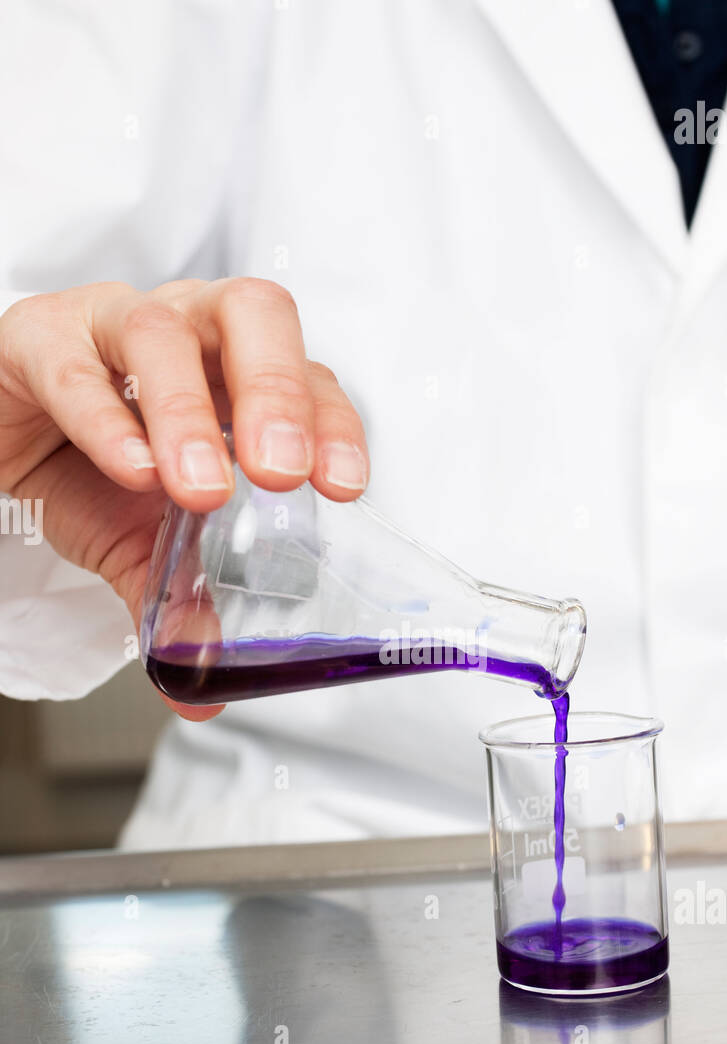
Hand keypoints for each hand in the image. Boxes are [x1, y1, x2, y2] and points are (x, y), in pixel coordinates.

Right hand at [0, 277, 369, 716]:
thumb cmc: (90, 469)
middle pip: (255, 315)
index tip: (341, 487)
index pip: (311, 377)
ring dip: (188, 415)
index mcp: (239, 372)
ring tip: (201, 491)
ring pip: (164, 332)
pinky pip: (75, 365)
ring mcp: (115, 321)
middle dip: (278, 393)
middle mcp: (192, 330)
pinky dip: (104, 420)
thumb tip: (202, 694)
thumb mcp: (144, 545)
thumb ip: (178, 604)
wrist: (2, 442)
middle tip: (281, 475)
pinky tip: (129, 469)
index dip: (333, 426)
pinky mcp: (40, 337)